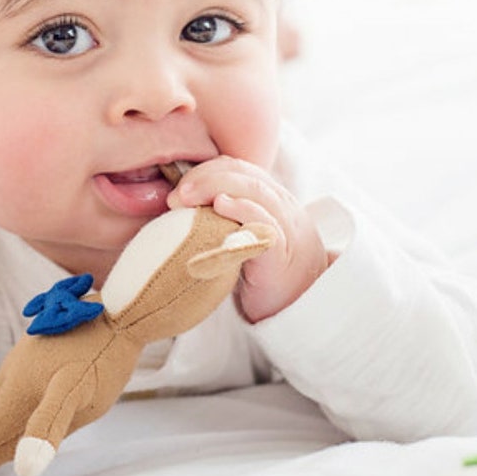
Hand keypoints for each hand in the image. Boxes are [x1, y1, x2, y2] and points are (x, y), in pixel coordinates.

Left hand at [168, 157, 330, 321]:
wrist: (300, 307)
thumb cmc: (265, 273)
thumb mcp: (248, 236)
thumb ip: (229, 216)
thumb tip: (183, 204)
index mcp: (273, 198)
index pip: (238, 168)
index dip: (206, 170)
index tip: (178, 186)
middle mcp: (282, 206)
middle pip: (243, 175)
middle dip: (204, 177)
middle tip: (175, 195)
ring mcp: (286, 228)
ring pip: (255, 192)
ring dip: (214, 188)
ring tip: (185, 199)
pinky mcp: (282, 253)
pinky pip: (266, 223)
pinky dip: (242, 209)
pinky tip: (220, 207)